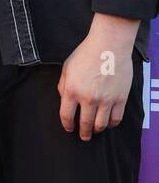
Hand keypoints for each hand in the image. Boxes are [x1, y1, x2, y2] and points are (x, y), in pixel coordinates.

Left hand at [58, 13, 138, 140]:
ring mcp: (106, 100)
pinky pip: (117, 118)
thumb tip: (64, 99)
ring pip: (101, 124)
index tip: (69, 129)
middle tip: (83, 136)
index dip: (67, 125)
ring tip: (95, 130)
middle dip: (83, 133)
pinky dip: (112, 124)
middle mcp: (88, 98)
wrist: (108, 46)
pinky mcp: (120, 98)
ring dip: (97, 130)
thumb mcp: (66, 68)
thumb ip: (63, 86)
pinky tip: (109, 123)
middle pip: (85, 124)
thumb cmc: (85, 54)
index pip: (66, 115)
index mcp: (71, 90)